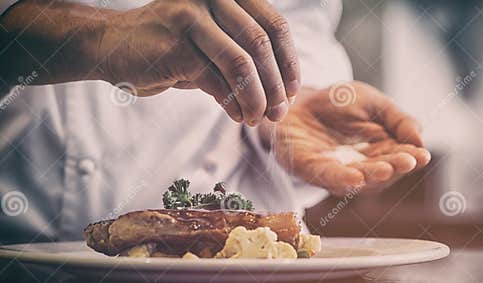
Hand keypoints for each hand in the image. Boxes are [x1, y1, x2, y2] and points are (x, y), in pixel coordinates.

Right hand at [100, 0, 298, 123]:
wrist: (112, 46)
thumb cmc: (171, 47)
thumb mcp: (214, 43)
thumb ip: (246, 56)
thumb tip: (283, 95)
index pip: (274, 24)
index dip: (289, 61)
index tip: (292, 91)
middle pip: (261, 44)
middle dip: (275, 85)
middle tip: (279, 112)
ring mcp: (191, 18)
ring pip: (241, 64)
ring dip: (256, 98)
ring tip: (257, 118)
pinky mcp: (175, 46)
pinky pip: (216, 81)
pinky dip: (232, 103)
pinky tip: (237, 115)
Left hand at [269, 81, 430, 195]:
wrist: (298, 99)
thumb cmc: (338, 103)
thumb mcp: (374, 103)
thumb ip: (398, 120)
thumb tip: (420, 140)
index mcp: (380, 152)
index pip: (399, 158)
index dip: (411, 158)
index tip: (421, 155)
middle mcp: (360, 167)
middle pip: (381, 173)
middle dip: (394, 167)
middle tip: (407, 161)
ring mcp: (335, 172)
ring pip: (357, 180)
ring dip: (372, 176)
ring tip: (386, 169)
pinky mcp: (310, 170)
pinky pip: (326, 177)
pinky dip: (340, 179)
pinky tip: (355, 177)